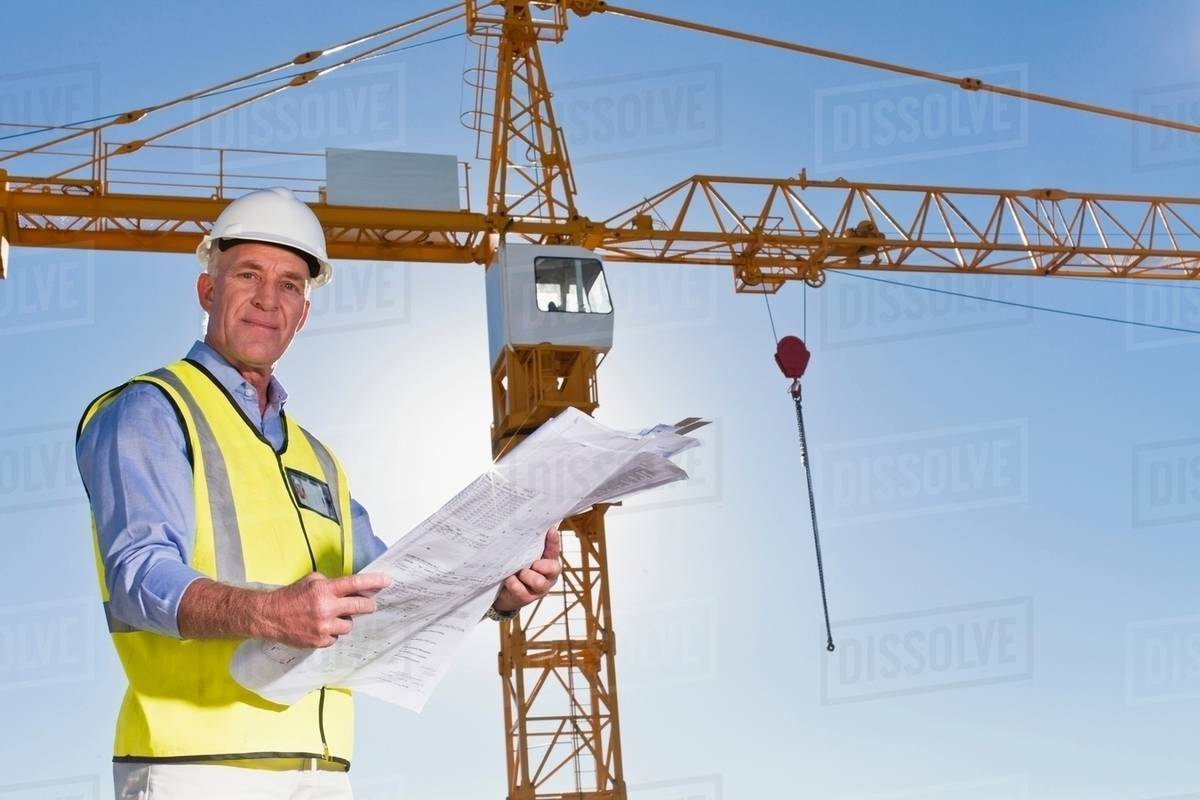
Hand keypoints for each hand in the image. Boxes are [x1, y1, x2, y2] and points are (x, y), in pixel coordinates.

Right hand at [258, 571, 389, 648]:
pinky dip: (332, 633)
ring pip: (349, 625)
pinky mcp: (319, 641)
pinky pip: (335, 637)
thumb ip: (331, 584)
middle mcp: (326, 608)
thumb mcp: (311, 581)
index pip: (355, 584)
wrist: (269, 616)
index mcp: (324, 590)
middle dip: (368, 606)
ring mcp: (323, 627)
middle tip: (370, 605)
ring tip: (332, 617)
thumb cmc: (291, 596)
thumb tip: (353, 588)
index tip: (387, 581)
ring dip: (345, 621)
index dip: (373, 582)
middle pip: (360, 607)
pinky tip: (320, 627)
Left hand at [493, 527, 561, 614]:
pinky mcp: (526, 598)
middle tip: (534, 564)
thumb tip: (524, 528)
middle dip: (543, 565)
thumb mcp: (523, 557)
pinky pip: (522, 592)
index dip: (553, 541)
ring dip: (528, 576)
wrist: (504, 593)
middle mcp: (547, 576)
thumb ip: (527, 547)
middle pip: (554, 568)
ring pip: (540, 583)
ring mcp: (538, 589)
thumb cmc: (517, 570)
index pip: (554, 550)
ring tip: (520, 573)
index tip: (551, 530)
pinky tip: (509, 580)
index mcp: (548, 562)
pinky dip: (515, 584)